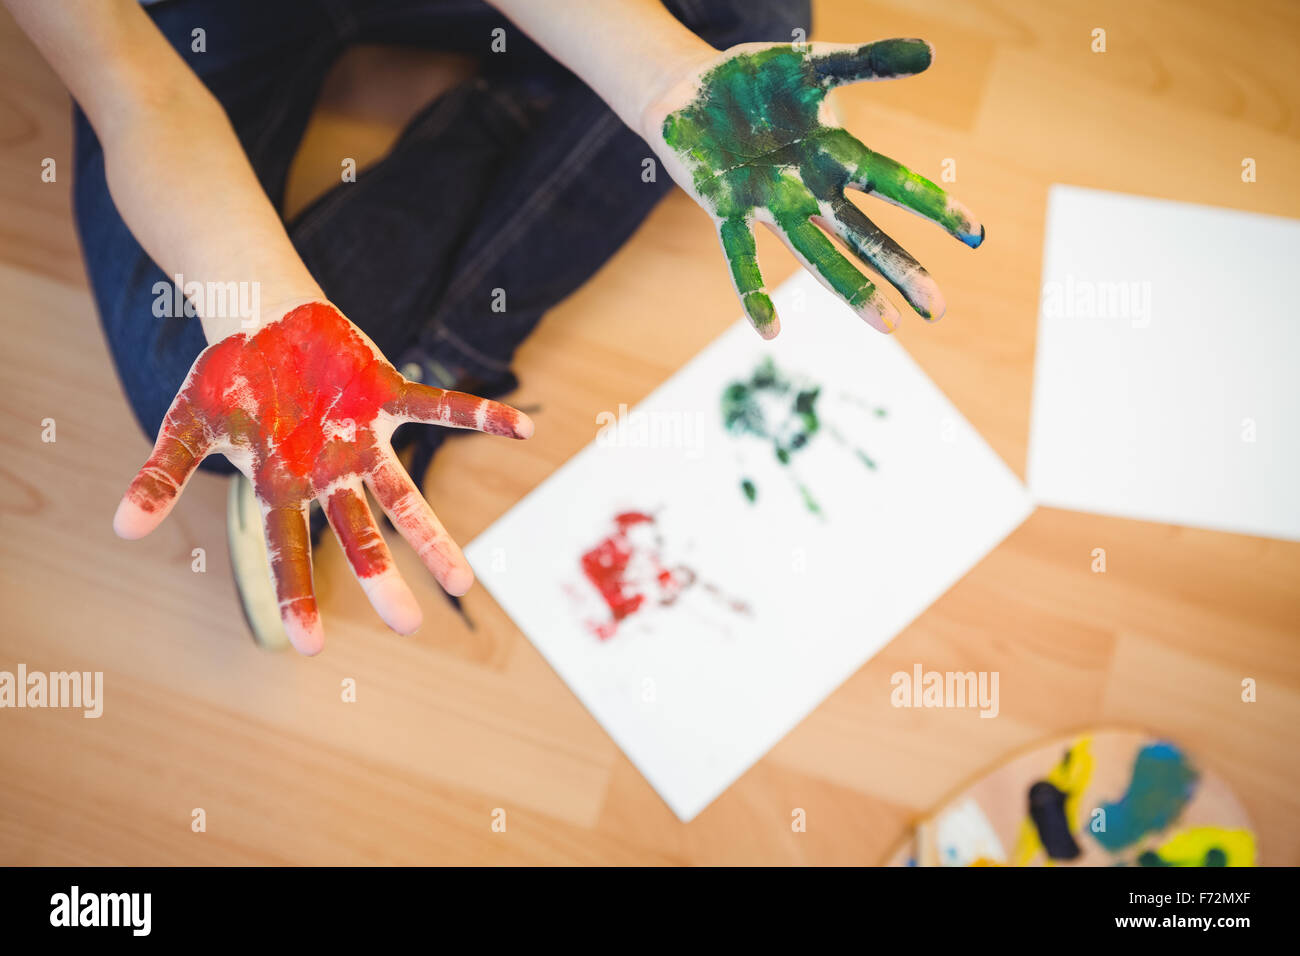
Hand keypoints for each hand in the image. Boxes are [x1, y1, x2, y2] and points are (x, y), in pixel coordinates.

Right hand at [113, 302, 532, 653]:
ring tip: (465, 581)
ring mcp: (361, 437)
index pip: (288, 549)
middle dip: (381, 577)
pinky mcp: (384, 394)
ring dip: (433, 534)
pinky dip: (476, 415)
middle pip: (360, 534)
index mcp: (283, 484)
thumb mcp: (187, 424)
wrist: (261, 318)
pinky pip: (436, 407)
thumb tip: (122, 528)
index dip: (298, 595)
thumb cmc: (226, 377)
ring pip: (404, 493)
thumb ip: (162, 474)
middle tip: (409, 627)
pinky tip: (521, 430)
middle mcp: (330, 472)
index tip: (309, 649)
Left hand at [646, 38, 982, 337]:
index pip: (893, 184)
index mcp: (835, 157)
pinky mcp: (726, 209)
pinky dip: (753, 292)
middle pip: (864, 236)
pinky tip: (769, 329)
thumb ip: (864, 63)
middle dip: (901, 269)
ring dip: (852, 289)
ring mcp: (770, 205)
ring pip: (816, 256)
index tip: (975, 233)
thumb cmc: (756, 82)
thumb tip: (930, 52)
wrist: (689, 92)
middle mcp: (809, 191)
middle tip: (938, 307)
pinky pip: (741, 256)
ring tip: (888, 324)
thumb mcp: (813, 64)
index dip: (933, 205)